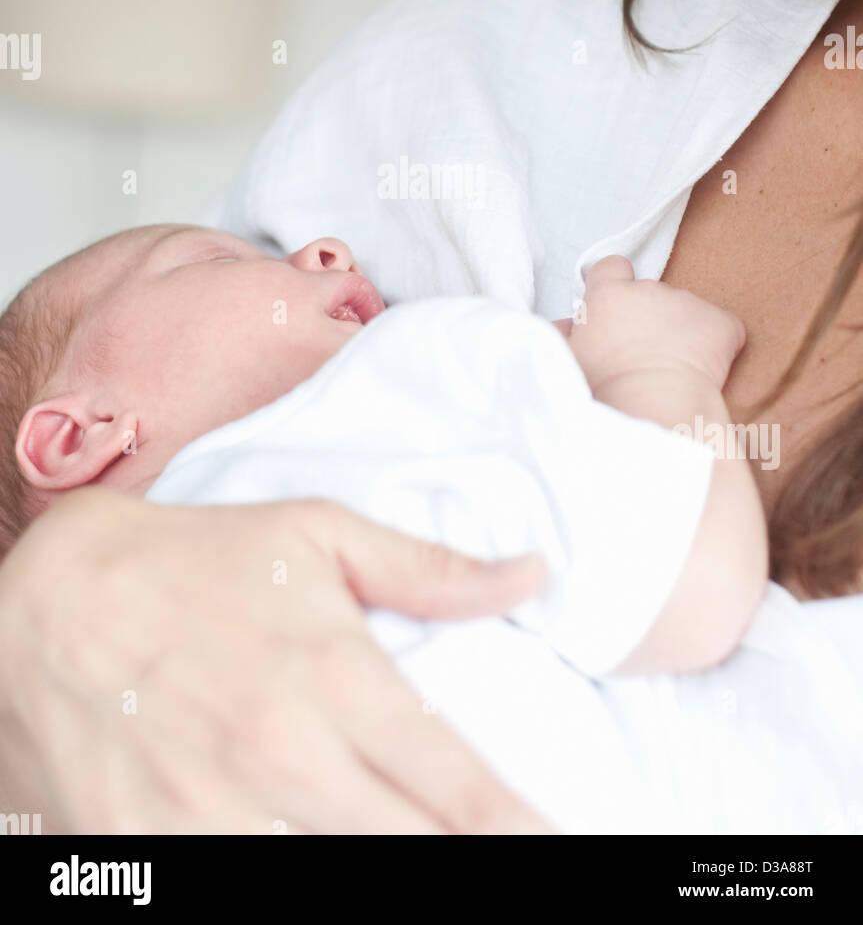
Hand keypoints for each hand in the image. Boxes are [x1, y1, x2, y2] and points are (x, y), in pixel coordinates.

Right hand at [0, 487, 550, 833]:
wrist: (46, 599)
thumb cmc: (193, 561)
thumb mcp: (314, 534)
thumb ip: (429, 568)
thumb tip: (534, 573)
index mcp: (336, 680)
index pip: (458, 786)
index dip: (518, 827)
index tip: (558, 842)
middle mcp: (285, 759)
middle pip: (410, 850)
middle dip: (459, 856)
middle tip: (490, 848)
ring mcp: (213, 817)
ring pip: (329, 881)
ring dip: (378, 871)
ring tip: (398, 843)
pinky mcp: (150, 852)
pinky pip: (237, 887)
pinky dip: (277, 878)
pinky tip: (300, 846)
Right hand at [567, 256, 744, 394]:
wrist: (654, 405)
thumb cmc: (604, 388)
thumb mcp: (570, 359)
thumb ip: (564, 334)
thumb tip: (562, 325)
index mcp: (608, 295)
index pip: (611, 267)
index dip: (615, 283)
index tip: (617, 306)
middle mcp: (648, 289)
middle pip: (650, 294)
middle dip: (649, 317)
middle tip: (643, 353)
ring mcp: (688, 303)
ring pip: (686, 312)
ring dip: (682, 332)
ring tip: (674, 368)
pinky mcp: (721, 324)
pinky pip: (722, 329)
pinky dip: (717, 345)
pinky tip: (706, 369)